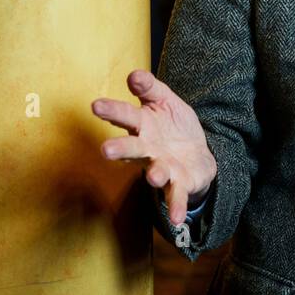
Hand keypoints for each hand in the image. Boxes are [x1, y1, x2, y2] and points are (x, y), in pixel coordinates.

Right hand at [91, 69, 217, 225]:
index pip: (126, 116)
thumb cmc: (174, 126)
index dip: (112, 111)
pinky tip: (176, 220)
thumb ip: (151, 88)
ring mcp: (162, 166)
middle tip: (106, 150)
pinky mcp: (178, 183)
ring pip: (155, 171)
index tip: (96, 105)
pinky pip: (176, 195)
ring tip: (153, 176)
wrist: (197, 154)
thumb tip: (134, 74)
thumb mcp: (166, 101)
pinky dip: (175, 207)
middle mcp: (148, 148)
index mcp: (143, 125)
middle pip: (133, 147)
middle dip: (120, 149)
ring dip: (154, 174)